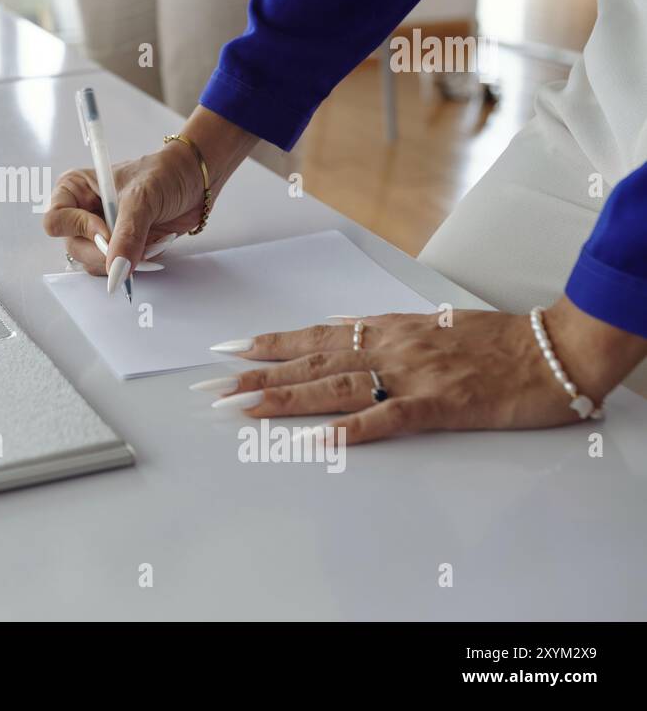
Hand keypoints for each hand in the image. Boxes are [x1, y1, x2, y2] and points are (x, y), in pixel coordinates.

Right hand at [42, 106, 257, 280]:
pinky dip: (138, 263)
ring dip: (125, 258)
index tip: (106, 229)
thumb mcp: (142, 199)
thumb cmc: (165, 173)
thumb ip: (126, 235)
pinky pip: (118, 268)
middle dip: (106, 252)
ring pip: (95, 263)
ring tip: (151, 238)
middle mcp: (82, 212)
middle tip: (134, 244)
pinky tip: (155, 243)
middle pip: (74, 248)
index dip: (79, 229)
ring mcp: (100, 232)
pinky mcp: (120, 247)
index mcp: (74, 189)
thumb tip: (116, 270)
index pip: (55, 222)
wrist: (197, 180)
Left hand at [197, 297, 646, 443]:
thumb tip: (335, 324)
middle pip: (309, 365)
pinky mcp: (440, 404)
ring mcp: (411, 375)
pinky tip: (323, 438)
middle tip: (209, 390)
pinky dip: (356, 428)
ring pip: (336, 387)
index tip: (223, 350)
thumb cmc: (489, 338)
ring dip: (286, 400)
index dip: (265, 345)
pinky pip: (390, 418)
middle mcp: (387, 348)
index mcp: (383, 330)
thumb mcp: (424, 321)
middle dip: (255, 378)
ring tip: (242, 409)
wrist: (550, 348)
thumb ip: (376, 326)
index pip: (310, 338)